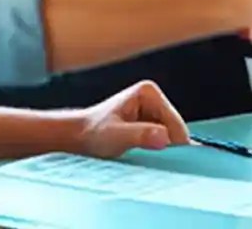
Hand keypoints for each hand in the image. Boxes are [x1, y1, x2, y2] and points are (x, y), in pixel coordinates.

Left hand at [74, 80, 188, 158]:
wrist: (77, 136)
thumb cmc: (92, 134)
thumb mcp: (115, 136)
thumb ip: (140, 135)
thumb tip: (165, 137)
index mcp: (148, 92)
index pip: (175, 122)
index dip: (173, 143)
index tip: (164, 160)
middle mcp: (153, 96)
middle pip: (175, 128)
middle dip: (165, 144)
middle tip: (147, 157)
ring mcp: (152, 108)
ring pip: (170, 134)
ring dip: (160, 147)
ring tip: (141, 154)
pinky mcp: (149, 120)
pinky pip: (163, 137)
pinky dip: (156, 148)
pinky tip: (141, 153)